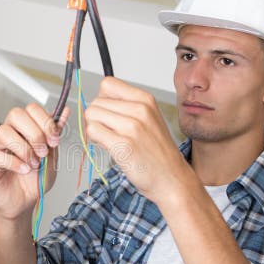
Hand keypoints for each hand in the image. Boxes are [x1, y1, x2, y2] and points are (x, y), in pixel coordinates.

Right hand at [0, 104, 68, 219]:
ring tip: (33, 163)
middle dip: (35, 133)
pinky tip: (24, 170)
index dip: (45, 121)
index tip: (55, 139)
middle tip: (43, 151)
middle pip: (15, 114)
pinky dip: (14, 163)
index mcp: (25, 129)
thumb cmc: (34, 180)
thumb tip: (64, 111)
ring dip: (24, 148)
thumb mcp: (52, 156)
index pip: (31, 109)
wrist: (24, 203)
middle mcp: (11, 134)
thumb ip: (55, 134)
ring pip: (4, 132)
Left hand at [85, 77, 188, 202]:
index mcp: (145, 99)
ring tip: (108, 139)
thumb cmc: (158, 152)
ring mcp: (132, 127)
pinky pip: (93, 131)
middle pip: (96, 101)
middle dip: (96, 117)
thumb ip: (126, 107)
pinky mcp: (123, 145)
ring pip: (91, 114)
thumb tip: (96, 103)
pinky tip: (108, 147)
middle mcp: (140, 109)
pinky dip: (94, 139)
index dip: (101, 99)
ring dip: (93, 128)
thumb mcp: (149, 119)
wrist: (172, 178)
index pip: (107, 84)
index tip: (107, 113)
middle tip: (107, 131)